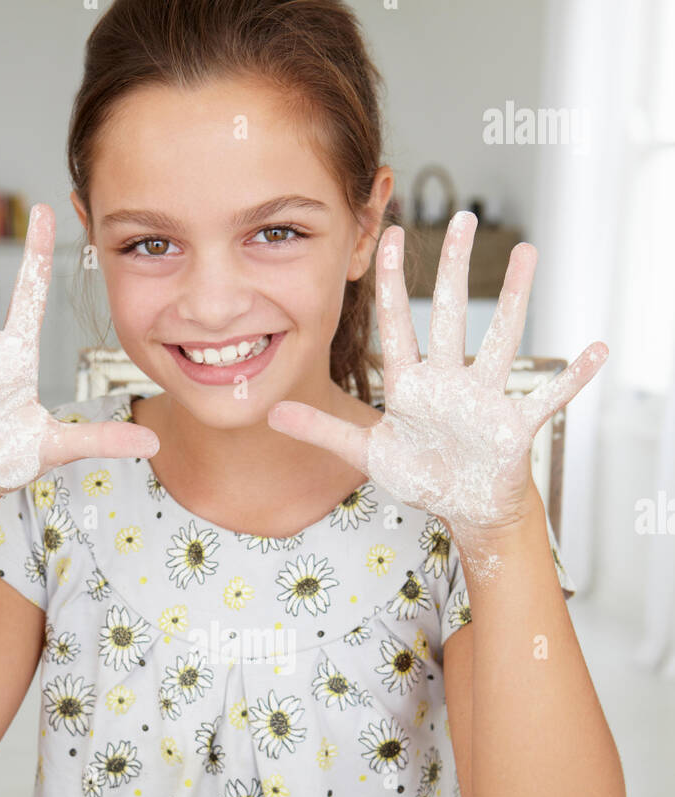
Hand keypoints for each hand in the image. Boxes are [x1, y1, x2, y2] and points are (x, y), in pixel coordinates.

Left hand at [268, 211, 606, 538]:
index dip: (390, 283)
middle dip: (454, 268)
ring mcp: (485, 400)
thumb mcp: (368, 453)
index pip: (398, 324)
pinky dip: (573, 377)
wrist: (466, 506)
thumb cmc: (422, 475)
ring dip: (515, 298)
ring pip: (502, 340)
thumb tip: (272, 413)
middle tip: (461, 217)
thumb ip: (323, 431)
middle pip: (451, 316)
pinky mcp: (514, 426)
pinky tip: (596, 351)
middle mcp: (449, 382)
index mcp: (412, 385)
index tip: (385, 234)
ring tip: (529, 252)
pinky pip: (548, 397)